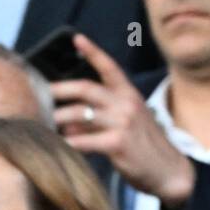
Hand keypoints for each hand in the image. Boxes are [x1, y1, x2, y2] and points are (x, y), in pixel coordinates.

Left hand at [51, 33, 195, 209]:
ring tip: (41, 124)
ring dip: (56, 119)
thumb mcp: (125, 125)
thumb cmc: (144, 148)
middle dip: (58, 90)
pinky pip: (82, 141)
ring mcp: (122, 122)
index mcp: (129, 94)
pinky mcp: (118, 143)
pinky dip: (66, 144)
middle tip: (39, 96)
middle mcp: (126, 103)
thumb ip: (98, 119)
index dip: (92, 52)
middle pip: (85, 88)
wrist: (170, 171)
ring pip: (79, 114)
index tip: (77, 39)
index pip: (109, 67)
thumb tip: (67, 122)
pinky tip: (55, 146)